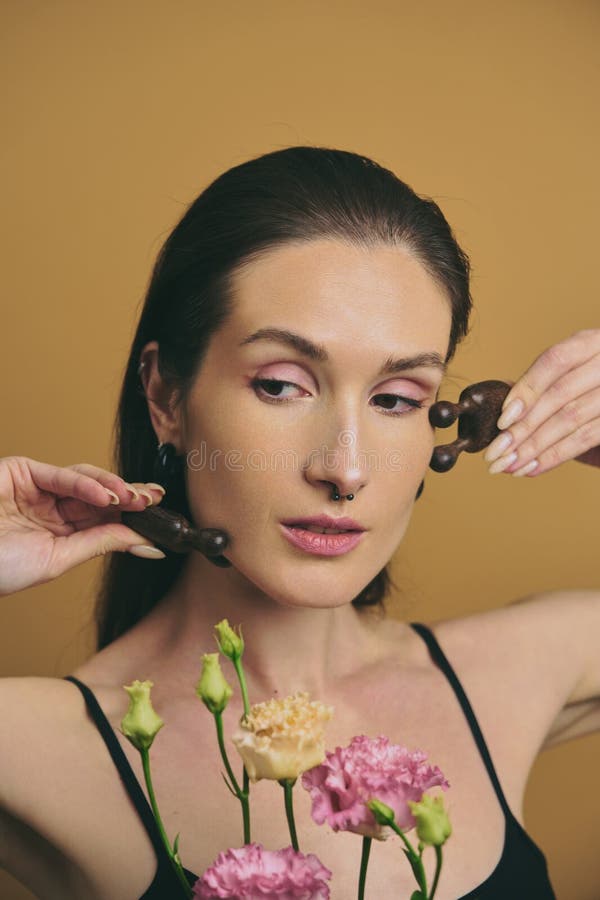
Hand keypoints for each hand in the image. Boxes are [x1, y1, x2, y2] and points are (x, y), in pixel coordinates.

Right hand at [0, 456, 166, 595]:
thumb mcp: (58, 559)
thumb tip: (144, 541)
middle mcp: (53, 505)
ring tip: (137, 500)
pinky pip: (61, 475)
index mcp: (62, 529)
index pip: (105, 517)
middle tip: (157, 501)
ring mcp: (38, 486)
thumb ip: (99, 543)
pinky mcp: (22, 471)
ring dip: (115, 487)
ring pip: (87, 480)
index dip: (133, 514)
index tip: (163, 518)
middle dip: (131, 496)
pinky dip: (87, 483)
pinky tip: (108, 496)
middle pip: (101, 494)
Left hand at [483, 329, 599, 475]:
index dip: (526, 389)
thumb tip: (502, 404)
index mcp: (591, 342)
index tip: (502, 419)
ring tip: (508, 465)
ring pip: (572, 419)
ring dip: (535, 447)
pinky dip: (556, 455)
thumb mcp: (573, 372)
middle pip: (560, 395)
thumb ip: (542, 384)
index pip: (555, 361)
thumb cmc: (592, 384)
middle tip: (495, 452)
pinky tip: (531, 467)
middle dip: (523, 428)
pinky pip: (587, 437)